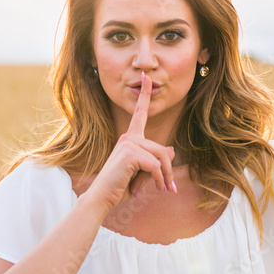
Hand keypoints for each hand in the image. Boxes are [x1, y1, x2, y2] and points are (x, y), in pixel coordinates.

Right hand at [84, 71, 177, 209]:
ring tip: (164, 189)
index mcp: (129, 139)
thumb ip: (155, 161)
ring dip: (166, 176)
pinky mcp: (130, 153)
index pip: (140, 114)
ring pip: (161, 157)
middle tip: (169, 188)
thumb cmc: (120, 186)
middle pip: (162, 149)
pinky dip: (159, 178)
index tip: (146, 76)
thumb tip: (171, 149)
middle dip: (168, 170)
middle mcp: (128, 137)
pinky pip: (155, 165)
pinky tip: (157, 188)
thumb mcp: (142, 173)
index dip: (145, 94)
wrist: (102, 197)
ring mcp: (128, 143)